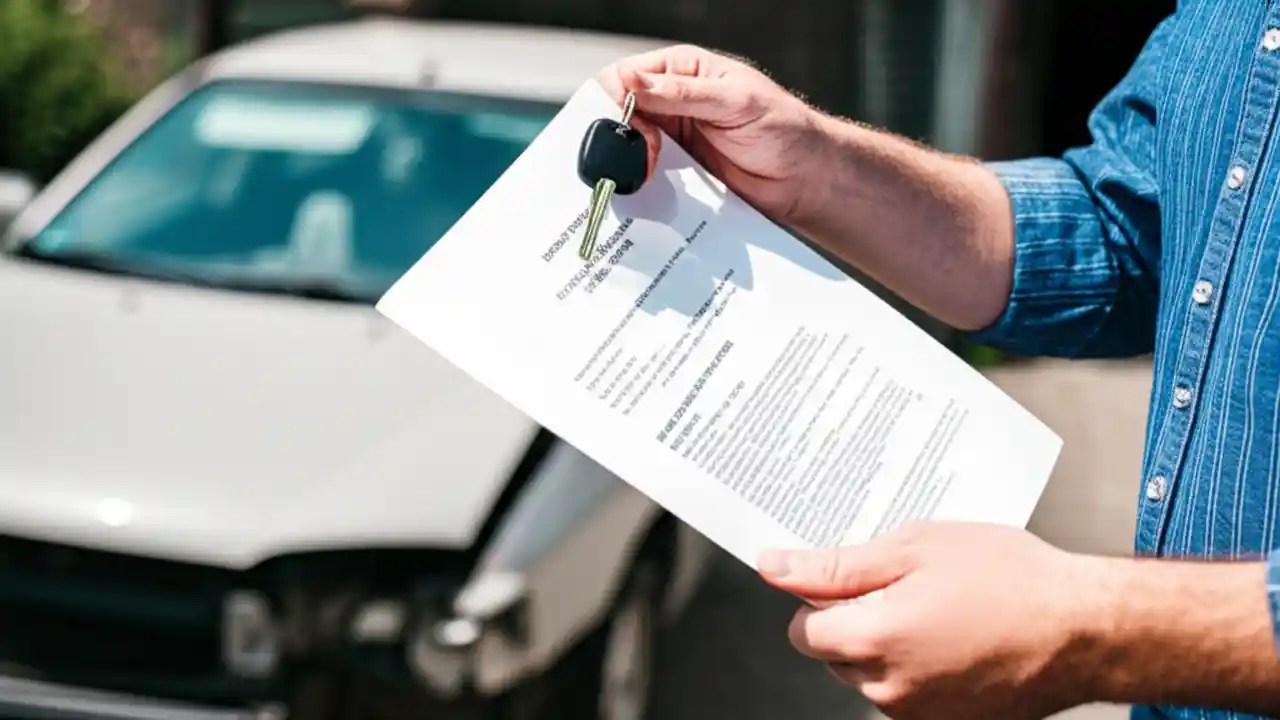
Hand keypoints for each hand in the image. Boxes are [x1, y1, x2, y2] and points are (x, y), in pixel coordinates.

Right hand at [597, 45, 822, 225]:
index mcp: (683, 69)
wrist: (804, 180)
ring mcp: (671, 136)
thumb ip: (683, 93)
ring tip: (642, 177)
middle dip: (617, 135)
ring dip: (626, 161)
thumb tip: (632, 81)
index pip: (626, 74)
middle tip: (639, 159)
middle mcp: (671, 99)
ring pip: (625, 145)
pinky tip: (646, 189)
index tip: (632, 130)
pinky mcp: (676, 170)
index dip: (618, 100)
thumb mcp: (735, 102)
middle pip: (617, 111)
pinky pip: (643, 174)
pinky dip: (639, 182)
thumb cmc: (783, 129)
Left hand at [758, 522, 1102, 719]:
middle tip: (906, 585)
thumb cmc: (1011, 579)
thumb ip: (834, 565)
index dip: (820, 599)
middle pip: (834, 655)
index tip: (848, 578)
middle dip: (855, 619)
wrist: (1084, 627)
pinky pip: (908, 692)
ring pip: (870, 675)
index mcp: (873, 640)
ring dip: (888, 643)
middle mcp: (889, 689)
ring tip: (939, 608)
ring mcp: (919, 713)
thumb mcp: (913, 548)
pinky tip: (955, 634)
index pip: (803, 631)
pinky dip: (919, 665)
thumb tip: (774, 568)